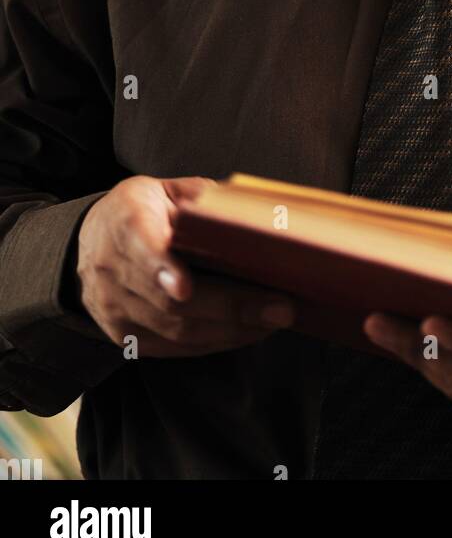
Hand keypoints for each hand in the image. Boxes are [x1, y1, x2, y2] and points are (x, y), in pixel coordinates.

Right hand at [76, 175, 296, 356]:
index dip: (162, 269)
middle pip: (172, 302)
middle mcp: (113, 271)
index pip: (142, 248)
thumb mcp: (162, 189)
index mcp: (126, 222)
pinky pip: (175, 348)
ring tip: (276, 319)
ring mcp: (115, 310)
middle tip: (281, 307)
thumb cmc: (138, 211)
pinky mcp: (124, 338)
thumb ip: (200, 198)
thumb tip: (251, 212)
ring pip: (178, 331)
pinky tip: (250, 331)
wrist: (84, 245)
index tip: (185, 287)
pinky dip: (217, 342)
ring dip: (234, 330)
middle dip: (232, 307)